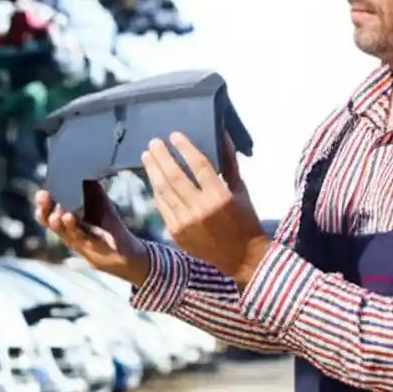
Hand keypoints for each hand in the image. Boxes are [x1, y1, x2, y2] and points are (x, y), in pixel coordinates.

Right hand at [33, 182, 149, 286]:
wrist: (122, 252)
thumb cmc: (106, 225)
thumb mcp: (99, 202)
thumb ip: (90, 186)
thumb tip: (86, 165)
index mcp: (65, 221)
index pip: (47, 213)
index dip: (42, 204)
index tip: (42, 193)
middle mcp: (67, 232)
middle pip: (49, 222)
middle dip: (44, 210)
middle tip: (43, 196)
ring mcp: (77, 241)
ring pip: (62, 231)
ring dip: (58, 220)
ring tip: (59, 210)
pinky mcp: (90, 248)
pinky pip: (79, 238)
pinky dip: (74, 228)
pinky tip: (70, 217)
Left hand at [141, 131, 270, 288]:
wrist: (241, 257)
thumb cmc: (245, 219)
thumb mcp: (241, 189)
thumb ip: (229, 162)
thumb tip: (221, 134)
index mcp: (220, 197)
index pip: (199, 165)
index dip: (185, 148)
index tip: (174, 135)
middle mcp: (201, 209)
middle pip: (175, 176)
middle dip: (162, 157)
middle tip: (153, 142)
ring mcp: (186, 223)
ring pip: (163, 191)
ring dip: (153, 171)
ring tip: (147, 156)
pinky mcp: (177, 233)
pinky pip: (162, 207)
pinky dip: (156, 191)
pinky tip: (153, 179)